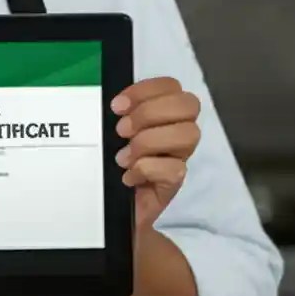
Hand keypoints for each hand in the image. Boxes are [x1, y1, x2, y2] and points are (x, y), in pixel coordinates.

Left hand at [112, 77, 200, 229]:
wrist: (106, 209)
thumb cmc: (108, 166)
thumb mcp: (108, 134)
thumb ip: (118, 115)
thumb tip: (115, 105)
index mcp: (162, 114)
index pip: (172, 86)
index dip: (146, 90)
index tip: (117, 106)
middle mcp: (177, 132)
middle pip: (189, 105)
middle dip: (150, 113)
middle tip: (121, 131)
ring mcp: (179, 157)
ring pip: (188, 134)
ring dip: (149, 141)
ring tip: (123, 157)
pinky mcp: (174, 183)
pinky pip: (174, 168)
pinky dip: (146, 169)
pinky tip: (129, 177)